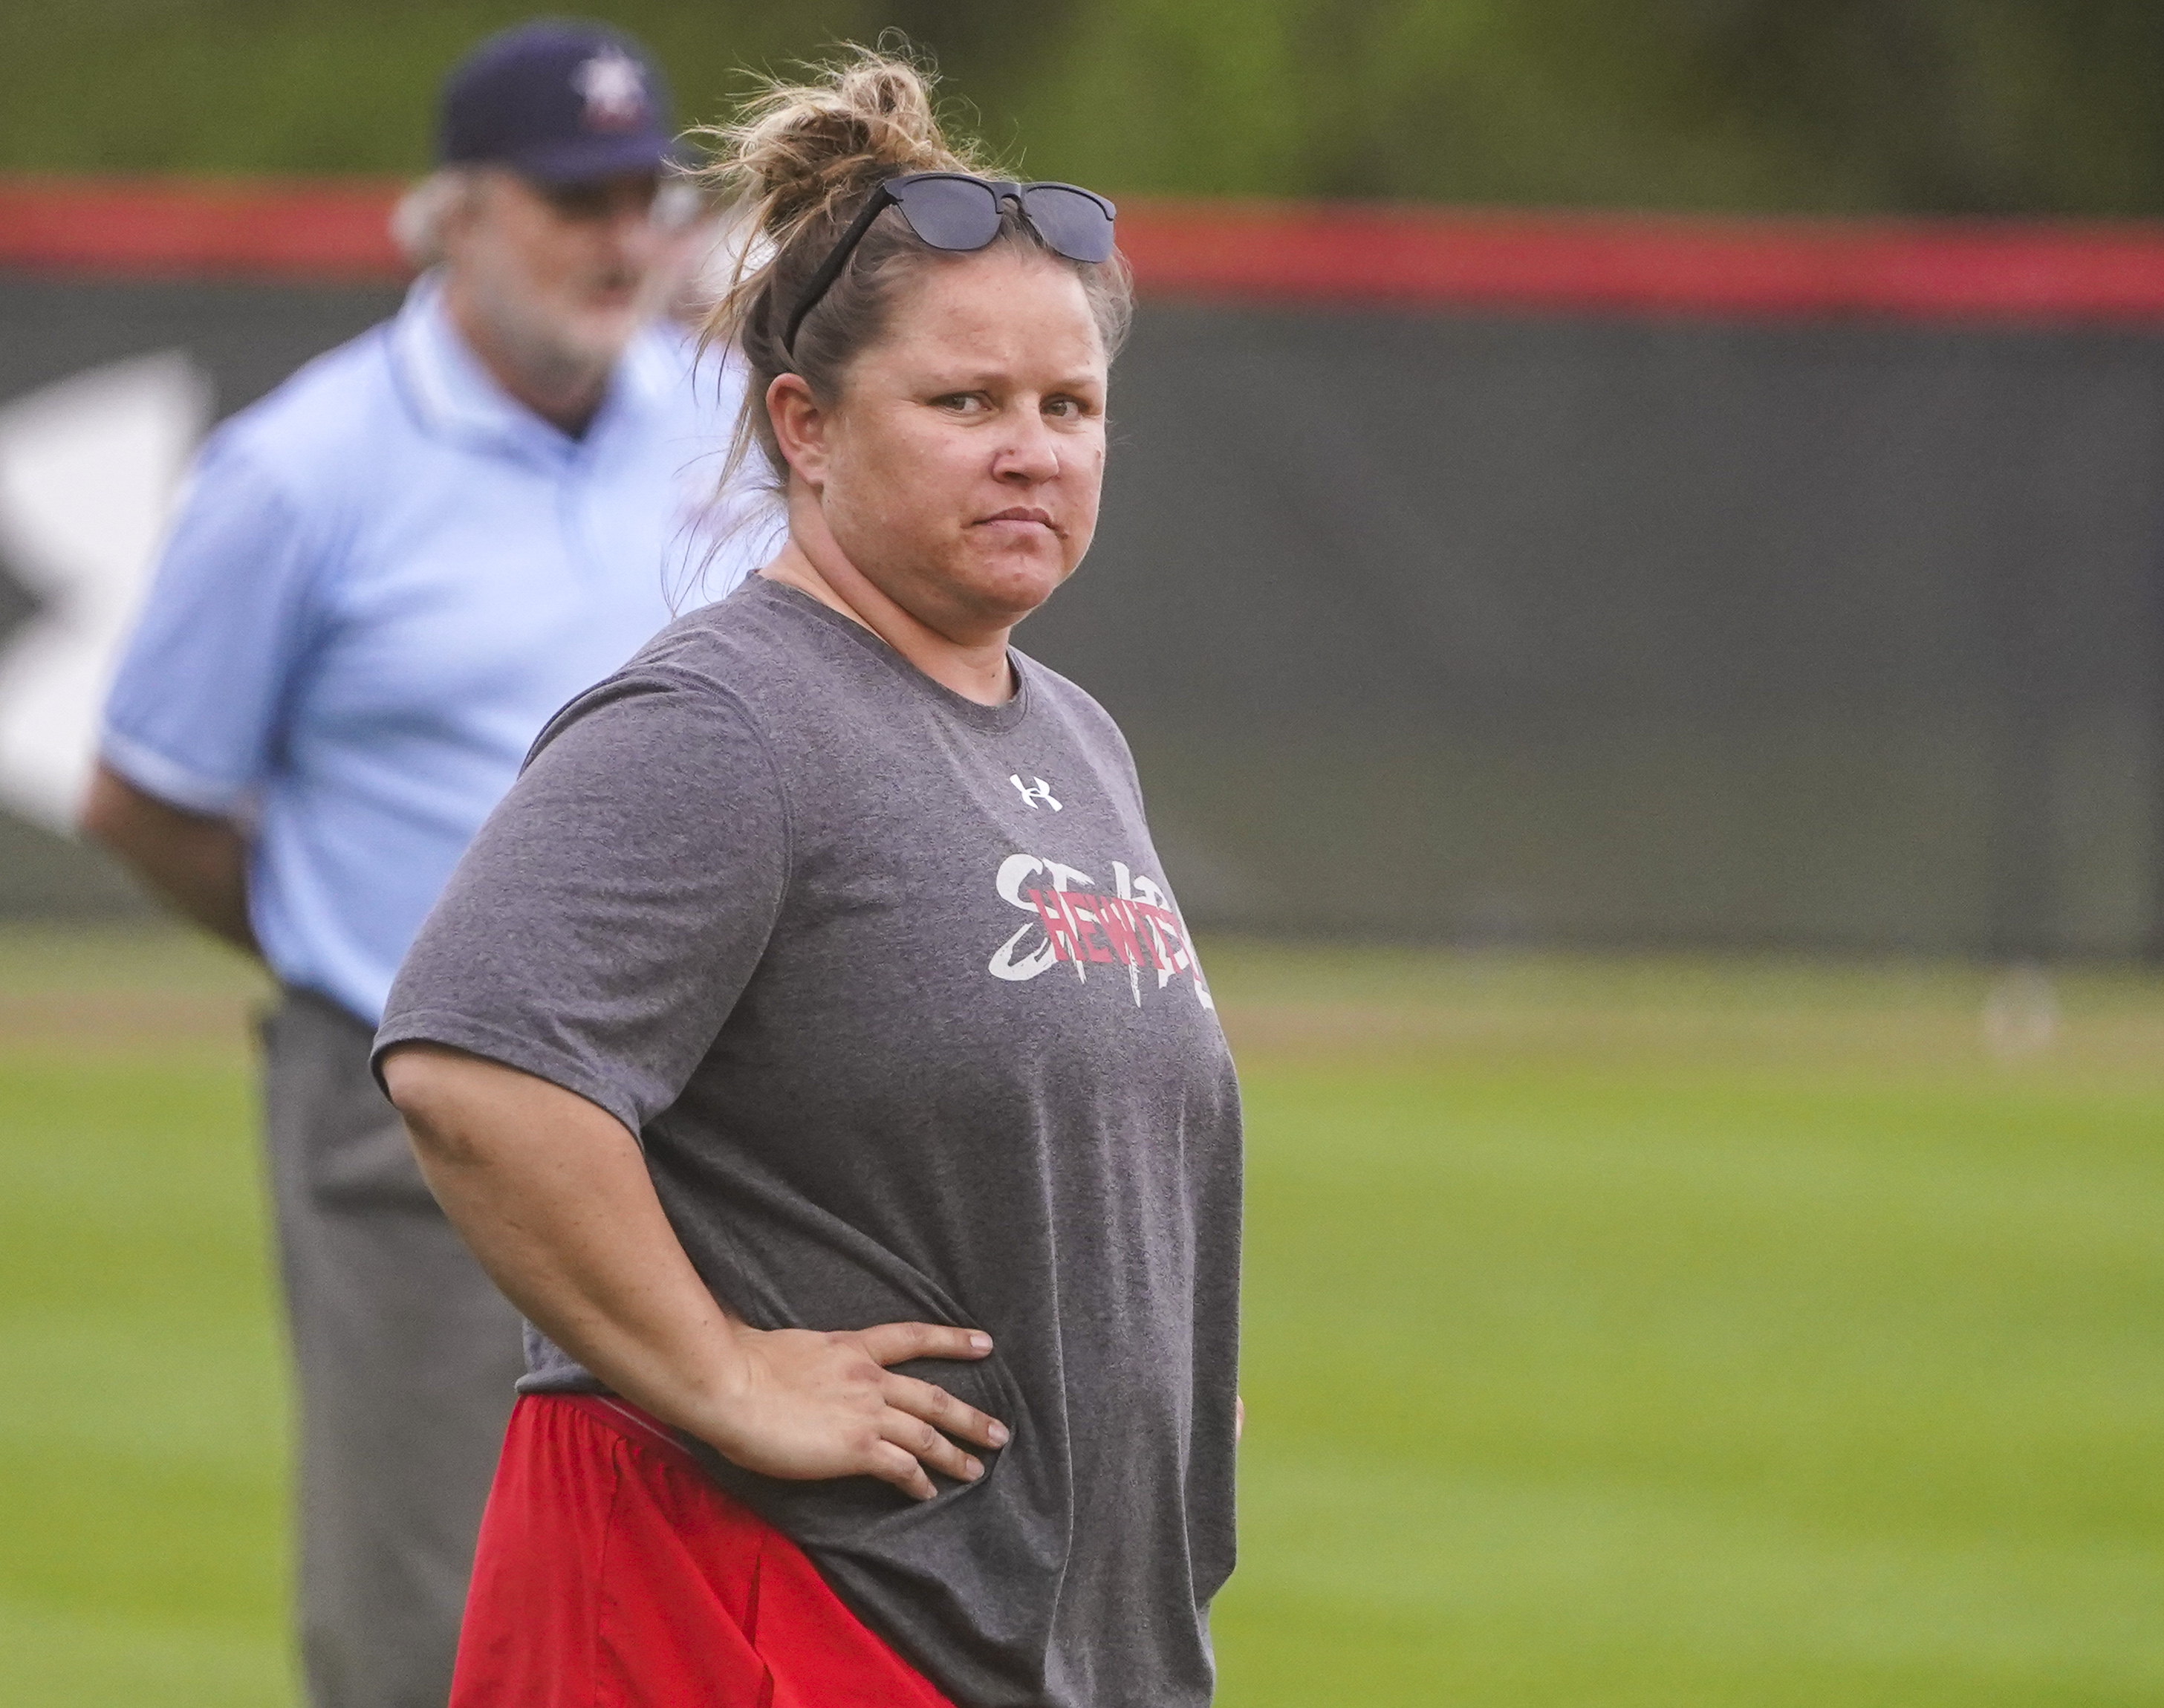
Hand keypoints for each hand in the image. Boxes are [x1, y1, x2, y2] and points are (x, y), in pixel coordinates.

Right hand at [701, 1320, 1010, 1500]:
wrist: (729, 1384)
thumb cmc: (736, 1364)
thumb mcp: (778, 1345)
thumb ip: (798, 1354)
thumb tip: (779, 1355)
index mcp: (849, 1347)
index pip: (911, 1338)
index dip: (951, 1340)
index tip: (984, 1344)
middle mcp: (867, 1377)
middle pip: (932, 1395)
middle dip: (969, 1415)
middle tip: (999, 1431)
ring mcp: (866, 1412)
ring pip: (927, 1433)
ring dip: (955, 1453)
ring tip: (977, 1469)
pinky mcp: (857, 1448)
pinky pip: (901, 1467)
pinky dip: (918, 1481)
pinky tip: (927, 1493)